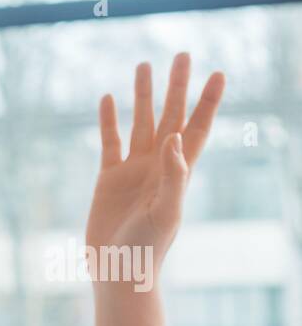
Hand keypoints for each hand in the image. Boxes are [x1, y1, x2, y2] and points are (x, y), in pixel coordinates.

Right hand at [88, 54, 223, 279]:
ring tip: (142, 65)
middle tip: (181, 55)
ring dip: (143, 95)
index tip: (217, 74)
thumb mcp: (166, 210)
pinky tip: (108, 100)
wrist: (118, 269)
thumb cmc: (147, 247)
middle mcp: (158, 164)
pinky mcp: (108, 179)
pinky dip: (109, 121)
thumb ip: (173, 174)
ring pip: (141, 123)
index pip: (196, 128)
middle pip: (171, 116)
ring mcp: (133, 170)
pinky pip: (110, 142)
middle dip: (177, 86)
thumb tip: (174, 136)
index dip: (208, 101)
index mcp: (178, 171)